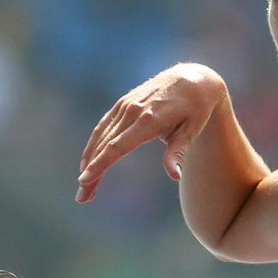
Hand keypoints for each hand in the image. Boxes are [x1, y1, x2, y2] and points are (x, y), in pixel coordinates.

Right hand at [76, 63, 225, 201]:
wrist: (192, 80)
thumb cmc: (195, 110)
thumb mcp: (192, 131)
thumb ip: (178, 153)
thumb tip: (175, 176)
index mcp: (150, 119)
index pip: (118, 146)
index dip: (100, 164)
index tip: (85, 180)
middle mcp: (133, 111)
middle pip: (105, 146)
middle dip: (91, 172)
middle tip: (82, 198)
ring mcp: (125, 105)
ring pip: (101, 137)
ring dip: (89, 162)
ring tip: (84, 187)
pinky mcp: (122, 104)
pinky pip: (103, 127)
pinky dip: (94, 145)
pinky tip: (88, 162)